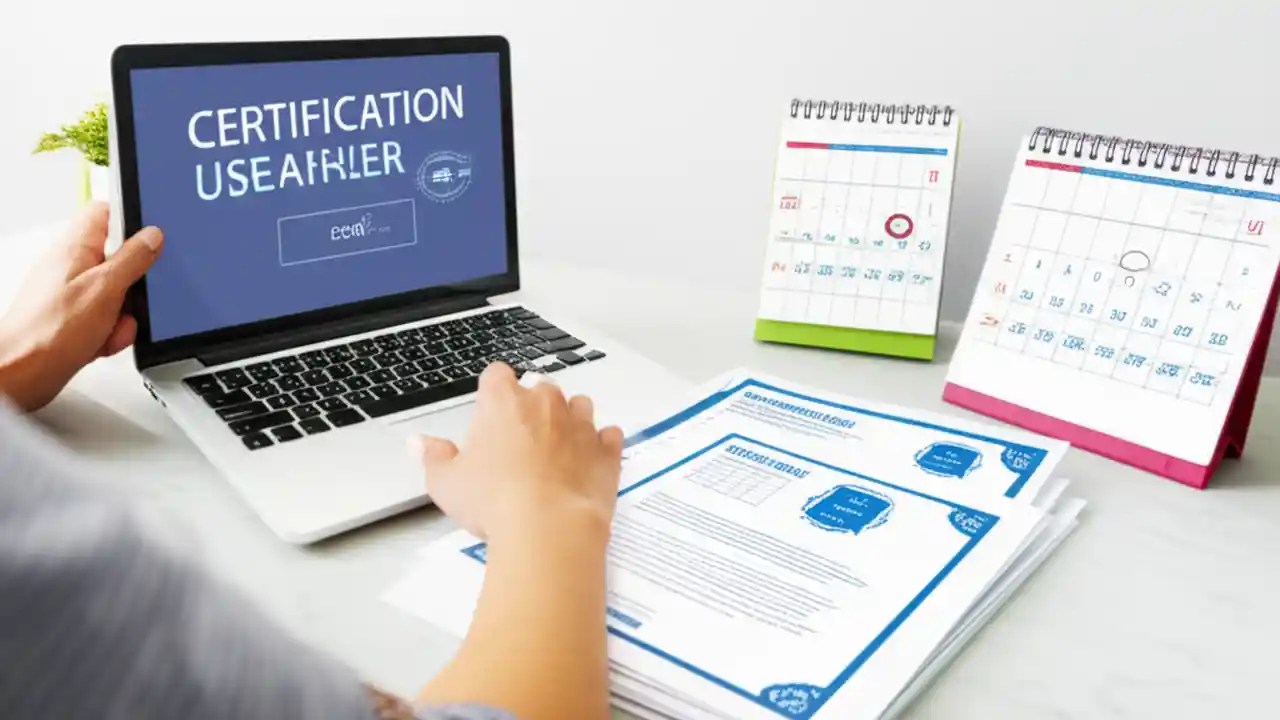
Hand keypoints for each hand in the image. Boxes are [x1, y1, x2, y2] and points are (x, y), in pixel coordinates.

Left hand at [0, 202, 163, 410]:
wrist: (23, 373)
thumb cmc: (48, 332)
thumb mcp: (105, 289)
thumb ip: (133, 259)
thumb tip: (152, 236)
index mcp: (74, 247)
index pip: (105, 212)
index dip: (132, 218)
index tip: (152, 233)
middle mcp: (71, 266)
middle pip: (119, 259)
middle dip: (135, 282)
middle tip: (132, 294)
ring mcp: (72, 292)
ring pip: (117, 293)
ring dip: (124, 313)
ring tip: (111, 326)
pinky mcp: (74, 318)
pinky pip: (107, 318)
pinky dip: (111, 332)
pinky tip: (100, 341)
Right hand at [410, 363, 624, 544]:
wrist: (548, 528)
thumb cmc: (494, 501)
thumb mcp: (446, 482)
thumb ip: (433, 457)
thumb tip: (418, 443)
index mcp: (504, 401)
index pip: (497, 374)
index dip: (493, 390)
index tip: (489, 410)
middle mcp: (546, 403)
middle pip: (541, 386)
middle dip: (533, 405)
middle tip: (520, 438)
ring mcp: (581, 425)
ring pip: (579, 405)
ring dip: (569, 419)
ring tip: (556, 447)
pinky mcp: (606, 451)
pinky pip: (608, 436)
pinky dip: (601, 444)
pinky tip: (589, 460)